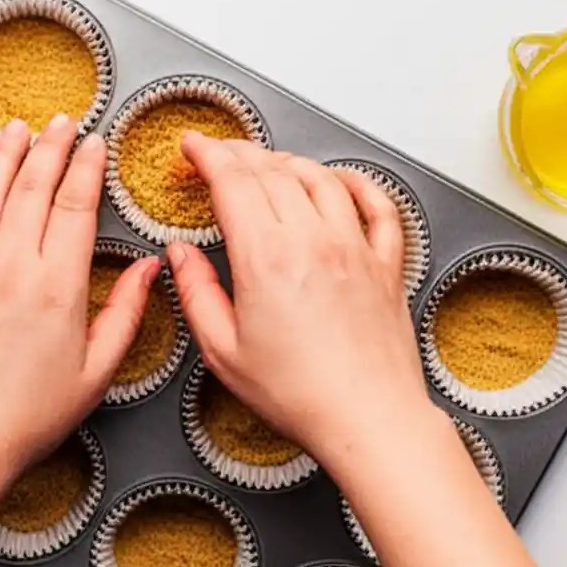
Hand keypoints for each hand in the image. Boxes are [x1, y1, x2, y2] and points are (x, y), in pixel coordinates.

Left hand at [0, 116, 158, 477]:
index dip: (86, 166)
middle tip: (62, 122)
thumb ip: (127, 314)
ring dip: (4, 151)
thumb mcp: (96, 373)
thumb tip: (152, 269)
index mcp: (56, 286)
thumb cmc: (23, 419)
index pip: (75, 203)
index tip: (95, 144)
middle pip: (32, 184)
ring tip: (17, 128)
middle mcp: (9, 266)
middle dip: (50, 145)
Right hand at [167, 133, 433, 458]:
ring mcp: (355, 248)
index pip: (233, 180)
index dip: (208, 155)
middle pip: (273, 171)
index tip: (193, 146)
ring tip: (268, 164)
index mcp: (266, 258)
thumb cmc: (300, 396)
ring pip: (320, 178)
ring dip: (289, 162)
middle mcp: (314, 241)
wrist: (368, 420)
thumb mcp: (223, 351)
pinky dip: (357, 182)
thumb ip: (196, 293)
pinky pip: (378, 205)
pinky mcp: (386, 264)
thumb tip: (179, 255)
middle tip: (220, 154)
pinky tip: (341, 180)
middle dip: (240, 154)